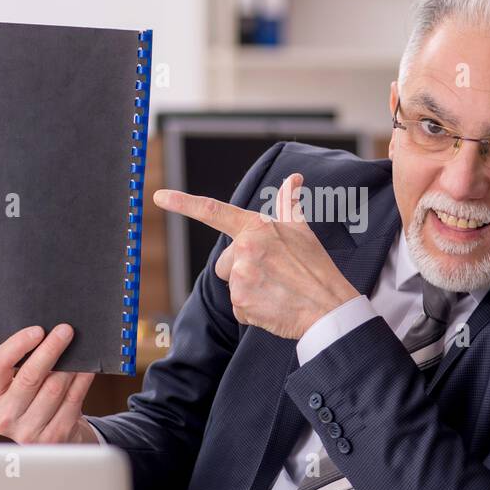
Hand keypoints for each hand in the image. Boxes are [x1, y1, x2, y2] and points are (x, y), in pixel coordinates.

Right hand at [0, 324, 98, 443]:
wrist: (51, 438)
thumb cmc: (33, 401)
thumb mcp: (16, 386)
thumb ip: (22, 364)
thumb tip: (47, 334)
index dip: (18, 344)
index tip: (38, 330)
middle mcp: (4, 418)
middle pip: (29, 376)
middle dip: (50, 349)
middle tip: (65, 331)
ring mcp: (28, 431)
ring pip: (54, 387)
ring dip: (69, 365)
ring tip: (78, 350)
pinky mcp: (53, 436)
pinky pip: (72, 400)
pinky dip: (82, 381)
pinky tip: (87, 369)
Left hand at [154, 173, 359, 339]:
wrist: (329, 306)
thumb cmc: (316, 267)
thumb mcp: (302, 230)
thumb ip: (289, 203)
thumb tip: (293, 179)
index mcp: (256, 228)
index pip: (213, 210)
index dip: (183, 203)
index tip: (160, 196)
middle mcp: (245, 249)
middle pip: (224, 263)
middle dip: (242, 270)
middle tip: (273, 275)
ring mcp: (242, 277)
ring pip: (232, 286)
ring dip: (249, 291)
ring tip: (276, 291)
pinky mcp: (242, 303)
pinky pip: (238, 309)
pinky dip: (253, 311)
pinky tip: (274, 306)